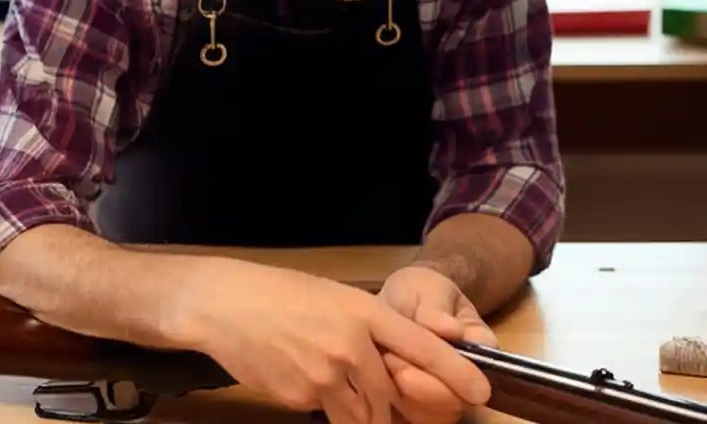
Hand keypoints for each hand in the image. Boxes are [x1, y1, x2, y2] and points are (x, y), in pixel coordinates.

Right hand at [174, 257, 490, 423]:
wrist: (224, 305)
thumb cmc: (279, 295)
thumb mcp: (333, 299)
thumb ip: (366, 330)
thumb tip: (390, 361)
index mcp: (365, 314)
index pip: (424, 348)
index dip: (456, 372)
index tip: (482, 391)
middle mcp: (351, 347)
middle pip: (392, 395)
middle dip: (396, 408)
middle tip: (396, 410)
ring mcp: (325, 376)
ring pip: (364, 415)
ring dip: (363, 415)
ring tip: (345, 396)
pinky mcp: (301, 397)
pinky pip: (327, 414)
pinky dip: (327, 408)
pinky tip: (305, 381)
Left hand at [377, 265, 497, 423]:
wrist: (397, 305)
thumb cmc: (420, 294)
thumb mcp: (428, 290)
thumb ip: (436, 309)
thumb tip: (452, 331)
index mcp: (479, 350)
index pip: (477, 373)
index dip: (447, 367)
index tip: (415, 344)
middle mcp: (466, 382)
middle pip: (453, 404)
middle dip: (418, 383)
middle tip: (390, 355)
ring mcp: (441, 400)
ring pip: (429, 417)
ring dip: (400, 392)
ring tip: (380, 360)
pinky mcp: (414, 409)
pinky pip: (405, 419)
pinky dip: (386, 402)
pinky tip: (373, 374)